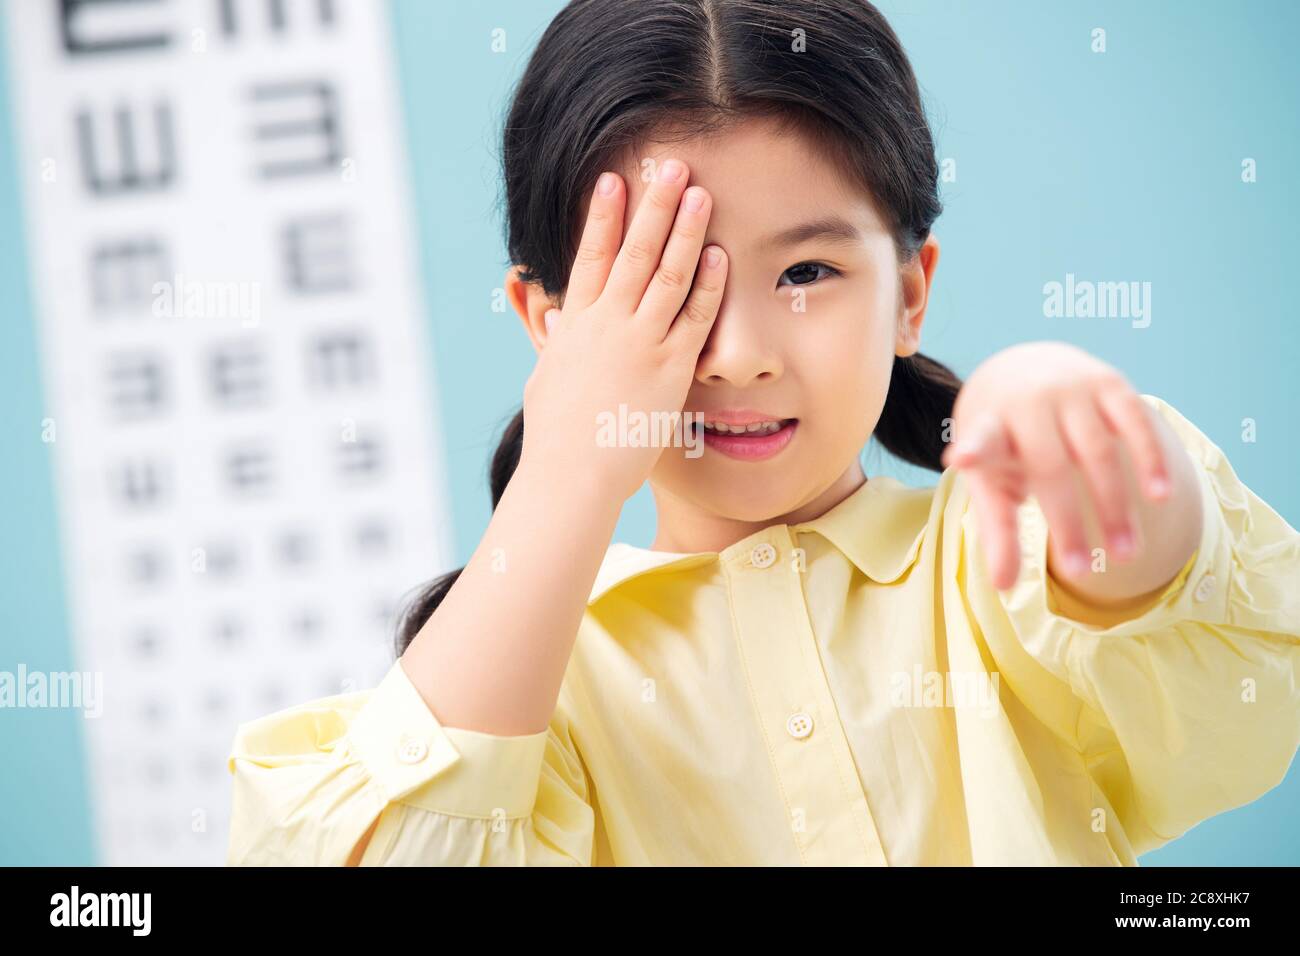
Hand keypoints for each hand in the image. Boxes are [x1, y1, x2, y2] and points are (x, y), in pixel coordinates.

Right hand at [520, 159, 727, 503]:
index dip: (604, 215)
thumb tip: (547, 310)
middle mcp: (608, 324)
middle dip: (653, 204)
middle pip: (635, 251)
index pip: (591, 255)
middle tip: (671, 164)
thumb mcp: (548, 374)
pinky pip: (694, 319)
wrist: (571, 474)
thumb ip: (553, 336)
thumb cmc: (556, 434)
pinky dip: (707, 285)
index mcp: (577, 323)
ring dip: (685, 229)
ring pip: (667, 274)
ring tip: (699, 191)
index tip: (614, 178)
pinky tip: (719, 254)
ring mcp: (640, 344)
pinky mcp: (669, 369)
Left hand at [941, 341, 1171, 590]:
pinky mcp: (1108, 382)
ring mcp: (1070, 389)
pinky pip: (1134, 421)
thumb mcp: (992, 478)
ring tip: (1125, 554)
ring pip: (1097, 450)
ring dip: (1114, 504)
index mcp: (989, 424)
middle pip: (1050, 466)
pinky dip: (1148, 459)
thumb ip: (997, 529)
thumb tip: (1003, 587)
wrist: (1025, 370)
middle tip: (1078, 570)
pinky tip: (1160, 497)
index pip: (980, 438)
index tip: (963, 459)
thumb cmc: (1005, 442)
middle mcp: (1029, 402)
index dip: (974, 449)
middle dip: (1066, 521)